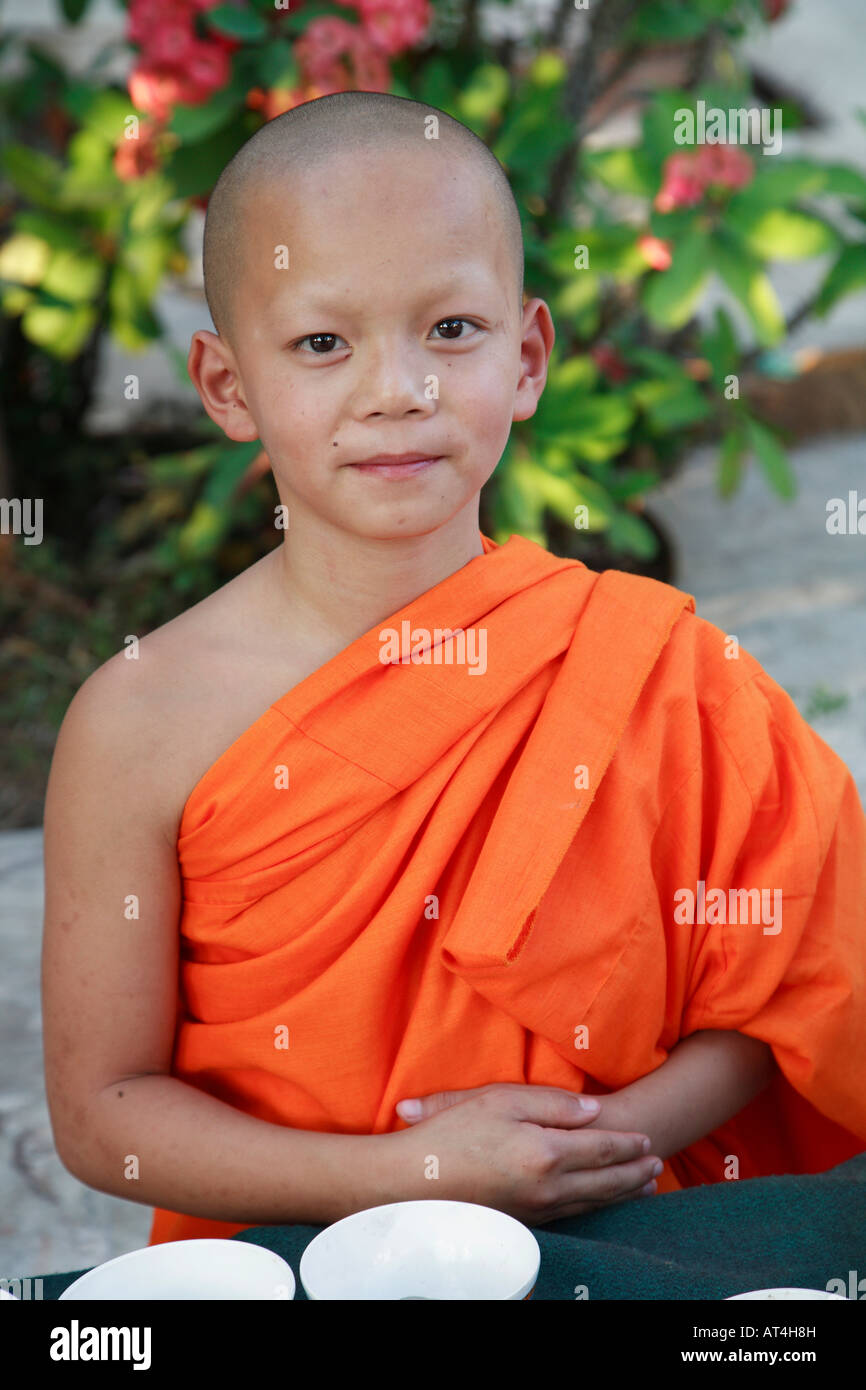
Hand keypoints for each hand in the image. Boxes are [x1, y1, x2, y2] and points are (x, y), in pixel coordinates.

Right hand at [389, 1083, 662, 1225]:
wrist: (410, 1181)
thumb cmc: (452, 1133)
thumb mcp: (501, 1100)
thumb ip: (551, 1104)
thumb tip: (592, 1112)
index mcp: (545, 1153)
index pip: (601, 1149)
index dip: (627, 1144)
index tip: (648, 1139)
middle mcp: (547, 1188)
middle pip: (605, 1181)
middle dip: (634, 1172)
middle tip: (657, 1165)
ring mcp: (536, 1210)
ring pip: (592, 1202)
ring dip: (622, 1193)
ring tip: (643, 1187)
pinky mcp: (522, 1221)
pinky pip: (573, 1215)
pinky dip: (596, 1207)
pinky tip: (599, 1201)